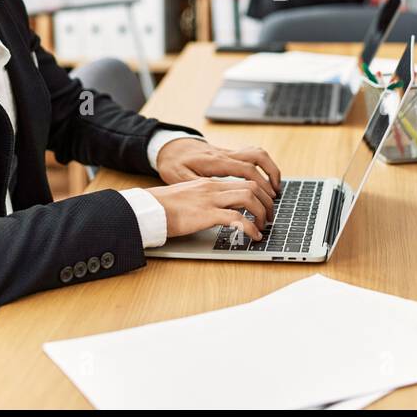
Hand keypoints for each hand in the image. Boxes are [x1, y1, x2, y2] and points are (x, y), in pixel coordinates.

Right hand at [145, 178, 273, 241]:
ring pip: (248, 197)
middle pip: (251, 186)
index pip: (243, 181)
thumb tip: (219, 212)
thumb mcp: (188, 198)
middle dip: (266, 202)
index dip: (260, 193)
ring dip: (261, 213)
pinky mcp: (206, 214)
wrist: (147, 209)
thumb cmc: (163, 207)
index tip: (265, 205)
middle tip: (269, 217)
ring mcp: (210, 199)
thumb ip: (205, 200)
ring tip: (263, 227)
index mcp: (209, 183)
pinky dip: (249, 228)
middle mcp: (213, 187)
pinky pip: (236, 218)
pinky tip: (253, 236)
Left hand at [154, 137, 280, 199]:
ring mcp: (228, 153)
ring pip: (258, 154)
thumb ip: (198, 185)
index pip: (246, 169)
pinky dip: (262, 167)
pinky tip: (263, 181)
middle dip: (271, 177)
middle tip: (274, 198)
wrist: (170, 146)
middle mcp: (225, 154)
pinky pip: (252, 156)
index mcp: (215, 162)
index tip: (266, 200)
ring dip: (270, 169)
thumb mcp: (179, 177)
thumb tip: (215, 197)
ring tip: (275, 189)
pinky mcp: (229, 155)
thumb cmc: (173, 162)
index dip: (260, 184)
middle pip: (258, 158)